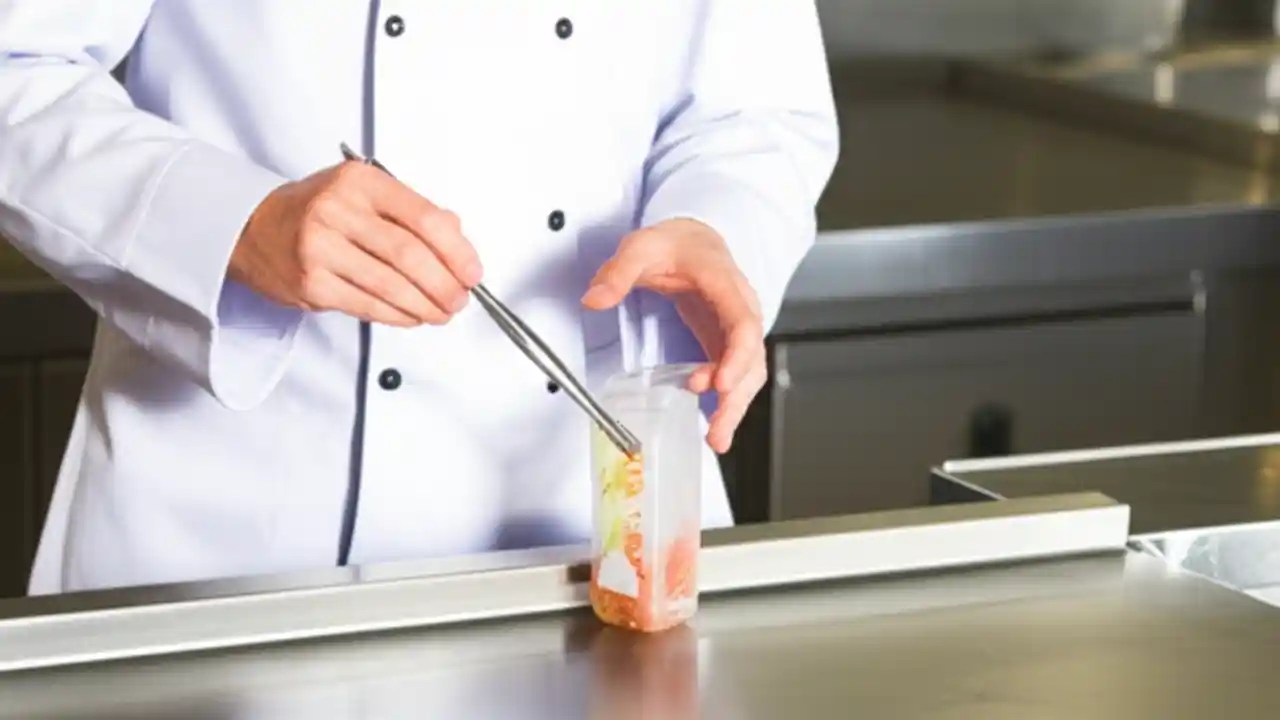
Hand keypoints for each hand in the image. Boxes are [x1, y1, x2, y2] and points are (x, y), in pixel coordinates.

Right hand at [229, 161, 482, 325]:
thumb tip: (458, 238)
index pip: (424, 217)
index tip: (472, 271)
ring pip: (390, 286)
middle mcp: (337, 211)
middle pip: (409, 255)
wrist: (252, 228)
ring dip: (425, 306)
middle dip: (445, 285)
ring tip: (443, 312)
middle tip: (460, 299)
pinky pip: (368, 306)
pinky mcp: (311, 284)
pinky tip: (413, 316)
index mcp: (360, 182)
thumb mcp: (364, 193)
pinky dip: (399, 316)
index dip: (457, 251)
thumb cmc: (316, 209)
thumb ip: (412, 212)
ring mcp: (320, 249)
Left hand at [582, 219, 764, 452]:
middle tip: (717, 429)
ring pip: (749, 372)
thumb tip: (595, 298)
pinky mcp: (725, 343)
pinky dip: (728, 400)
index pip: (742, 325)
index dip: (736, 357)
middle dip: (737, 398)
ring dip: (735, 406)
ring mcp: (735, 328)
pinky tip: (714, 423)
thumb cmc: (677, 242)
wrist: (695, 237)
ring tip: (716, 437)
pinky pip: (736, 375)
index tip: (721, 384)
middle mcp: (740, 309)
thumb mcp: (642, 246)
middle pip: (752, 358)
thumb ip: (619, 272)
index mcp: (725, 284)